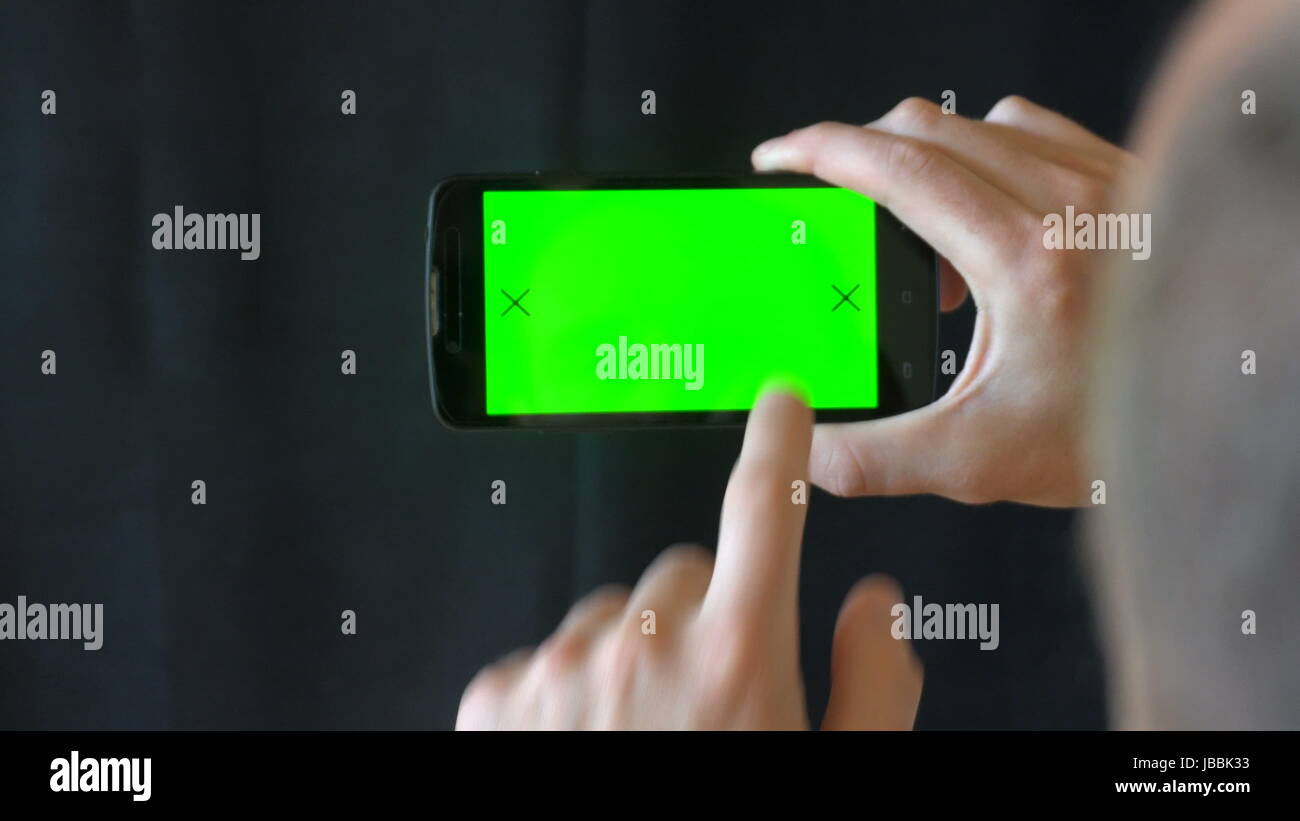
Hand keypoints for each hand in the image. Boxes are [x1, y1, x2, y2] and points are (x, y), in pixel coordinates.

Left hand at [456, 391, 922, 729]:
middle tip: (709, 701)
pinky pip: (547, 656)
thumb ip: (873, 686)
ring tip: (644, 739)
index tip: (781, 401)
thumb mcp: (839, 772)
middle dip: (701, 617)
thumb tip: (873, 607)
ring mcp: (564, 665)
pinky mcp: (499, 695)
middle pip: (682, 574)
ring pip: (613, 616)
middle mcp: (645, 645)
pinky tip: (588, 747)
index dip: (779, 443)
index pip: (766, 508)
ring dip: (631, 656)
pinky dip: (568, 688)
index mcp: (737, 655)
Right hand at [753, 96, 1138, 505]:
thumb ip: (877, 459)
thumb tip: (802, 454)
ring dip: (927, 162)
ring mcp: (1107, 183)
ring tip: (921, 239)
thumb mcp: (981, 459)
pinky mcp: (1127, 183)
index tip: (777, 158)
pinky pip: (1036, 133)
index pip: (899, 169)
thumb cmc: (1116, 434)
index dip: (821, 152)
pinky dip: (988, 159)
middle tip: (828, 198)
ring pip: (981, 126)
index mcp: (1027, 260)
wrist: (1218, 420)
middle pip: (929, 129)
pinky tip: (987, 219)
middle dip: (859, 152)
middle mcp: (1071, 203)